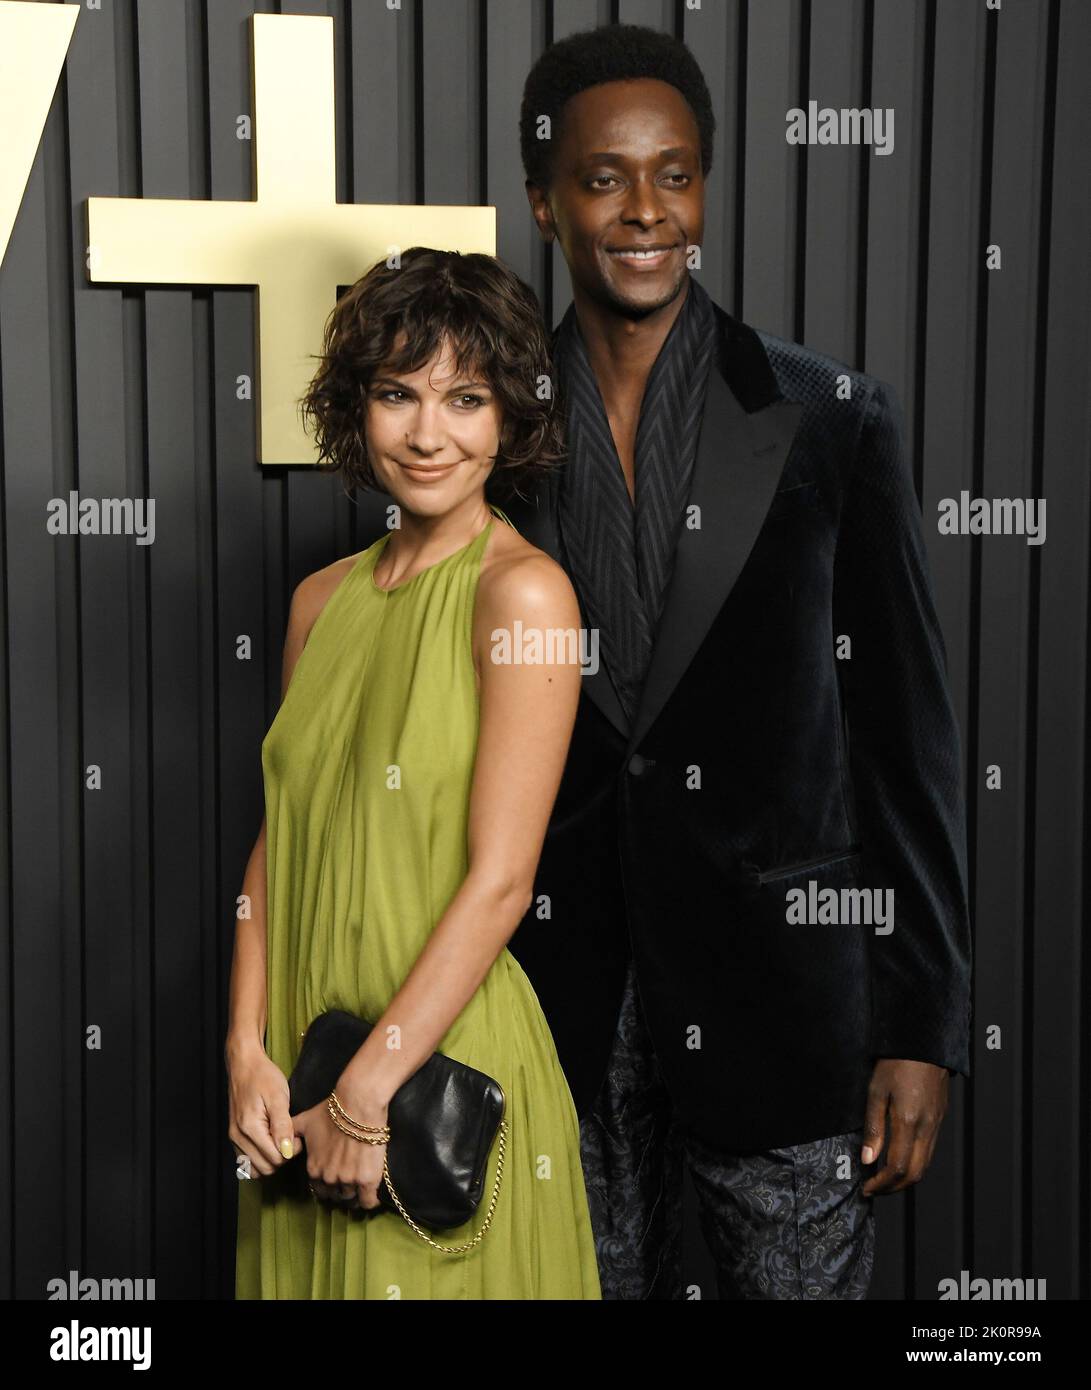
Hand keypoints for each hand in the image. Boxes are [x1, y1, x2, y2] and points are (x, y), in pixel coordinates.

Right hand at [226, 1038, 301, 1176]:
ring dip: (271, 1161)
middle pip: (265, 1168)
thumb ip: (283, 1125)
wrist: (244, 1065)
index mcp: (249, 1127)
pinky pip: (247, 1161)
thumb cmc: (263, 1077)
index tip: (297, 1135)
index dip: (291, 1151)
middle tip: (290, 1138)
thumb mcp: (279, 1097)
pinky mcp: (234, 1137)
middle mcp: (238, 1137)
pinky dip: (260, 1158)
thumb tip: (287, 1151)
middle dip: (282, 1157)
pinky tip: (269, 1142)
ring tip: (280, 1140)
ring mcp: (234, 1138)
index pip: (275, 1159)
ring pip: (255, 1169)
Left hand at [294, 1089, 389, 1210]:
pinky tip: (371, 1196)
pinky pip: (368, 1201)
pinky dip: (370, 1201)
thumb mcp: (305, 1121)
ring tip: (360, 1186)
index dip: (326, 1186)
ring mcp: (349, 1181)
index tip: (333, 1180)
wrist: (358, 1105)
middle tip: (348, 1181)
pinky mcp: (368, 1180)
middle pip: (335, 1195)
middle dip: (339, 1190)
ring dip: (354, 1194)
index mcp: (314, 1169)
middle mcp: (329, 1179)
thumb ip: (291, 1133)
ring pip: (350, 1198)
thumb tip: (283, 1142)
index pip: (318, 1190)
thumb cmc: (332, 1112)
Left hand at [860, 1058, 948, 1195]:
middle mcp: (926, 1128)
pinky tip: (899, 1159)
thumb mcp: (876, 1091)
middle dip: (894, 1188)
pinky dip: (915, 1164)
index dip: (881, 1183)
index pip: (897, 1167)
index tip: (867, 1188)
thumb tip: (867, 1159)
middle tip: (874, 1189)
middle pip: (915, 1174)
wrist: (924, 1044)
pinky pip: (929, 1151)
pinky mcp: (939, 1119)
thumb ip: (873, 1128)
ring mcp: (936, 1125)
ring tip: (883, 1179)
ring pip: (925, 1165)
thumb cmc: (896, 1062)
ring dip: (905, 1179)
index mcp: (908, 1122)